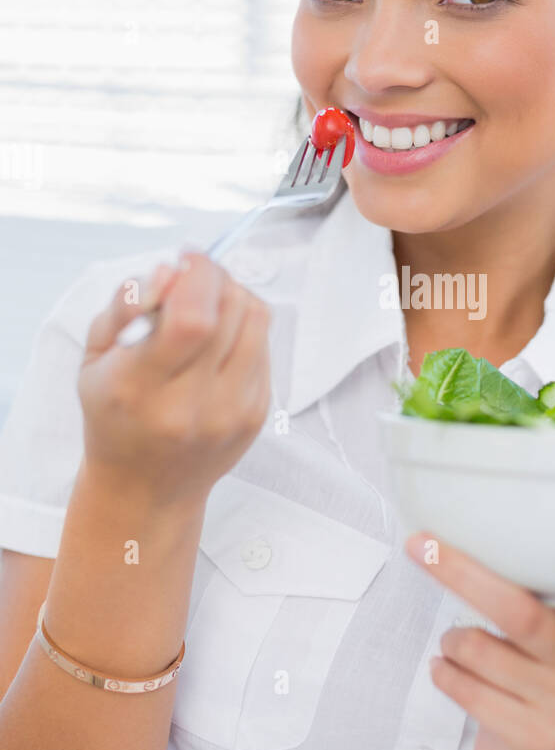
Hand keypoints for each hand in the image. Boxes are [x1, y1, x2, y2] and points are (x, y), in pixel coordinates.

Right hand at [77, 252, 271, 506]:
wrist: (145, 488)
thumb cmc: (115, 416)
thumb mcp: (95, 358)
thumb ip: (126, 304)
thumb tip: (169, 270)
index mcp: (139, 389)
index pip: (191, 318)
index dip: (196, 274)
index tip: (182, 261)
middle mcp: (191, 406)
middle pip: (230, 310)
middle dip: (213, 276)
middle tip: (192, 276)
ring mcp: (231, 412)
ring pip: (256, 319)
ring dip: (232, 294)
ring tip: (206, 303)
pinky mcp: (257, 414)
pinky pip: (264, 344)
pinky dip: (244, 326)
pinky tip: (218, 338)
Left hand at [405, 533, 554, 749]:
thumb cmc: (537, 684)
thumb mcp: (554, 641)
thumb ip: (538, 600)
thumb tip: (468, 541)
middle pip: (524, 614)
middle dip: (463, 574)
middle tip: (421, 545)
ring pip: (479, 649)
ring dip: (451, 640)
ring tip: (454, 645)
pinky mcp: (532, 738)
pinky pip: (466, 689)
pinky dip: (443, 672)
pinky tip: (446, 670)